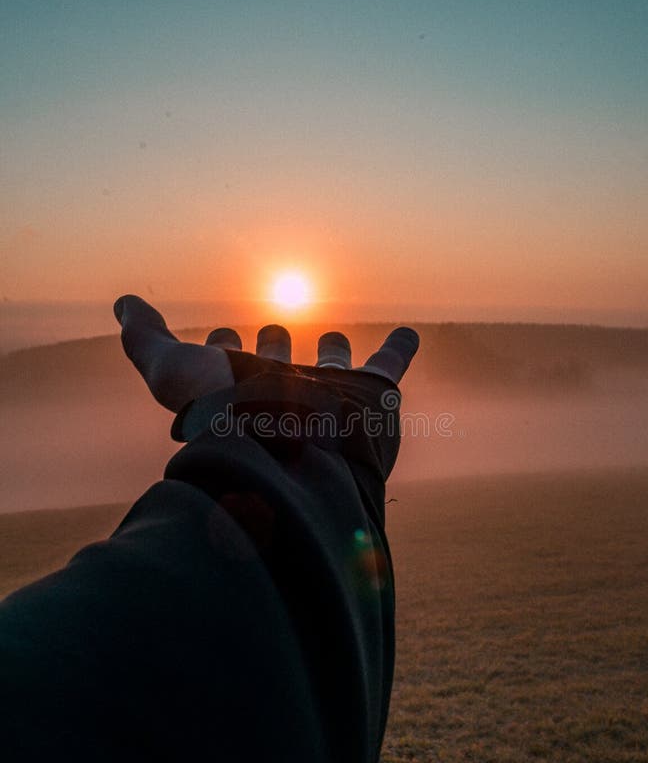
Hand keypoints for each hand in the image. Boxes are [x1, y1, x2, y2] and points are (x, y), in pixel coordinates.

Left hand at [114, 295, 418, 414]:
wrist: (287, 458)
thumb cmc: (222, 417)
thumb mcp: (171, 371)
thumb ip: (145, 339)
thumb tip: (123, 304)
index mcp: (239, 387)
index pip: (229, 360)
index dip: (223, 343)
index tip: (221, 332)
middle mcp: (283, 393)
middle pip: (280, 364)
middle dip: (276, 346)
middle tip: (275, 329)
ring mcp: (328, 395)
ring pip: (334, 367)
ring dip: (335, 351)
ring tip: (338, 334)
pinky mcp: (371, 398)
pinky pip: (390, 368)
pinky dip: (400, 350)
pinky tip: (409, 334)